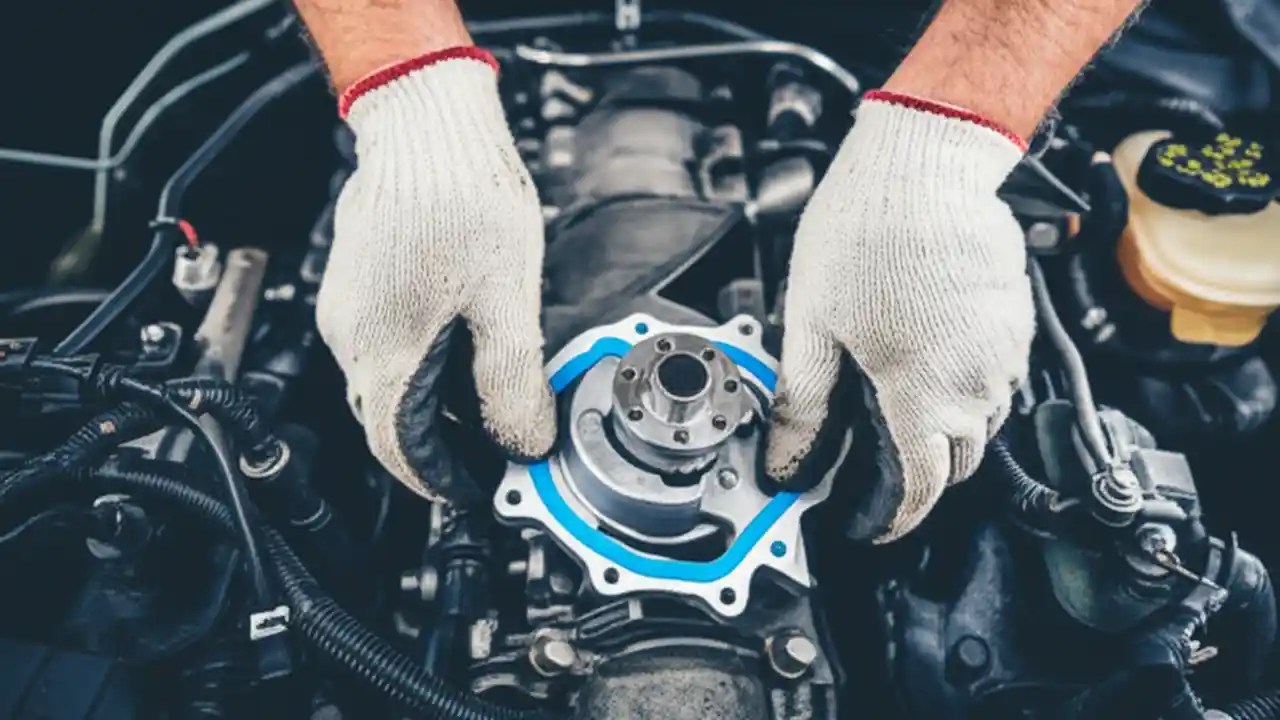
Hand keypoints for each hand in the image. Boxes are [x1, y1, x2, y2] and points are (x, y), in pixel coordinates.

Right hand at [317, 49, 554, 503]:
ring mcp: (347, 308)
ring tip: (487, 396)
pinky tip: (461, 342)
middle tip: (494, 445)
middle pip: (391, 419)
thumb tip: (525, 441)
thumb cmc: (463, 196)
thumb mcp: (508, 301)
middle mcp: (351, 337)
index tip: (474, 489)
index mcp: (386, 353)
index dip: (439, 481)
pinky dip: (420, 362)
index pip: (399, 451)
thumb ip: (513, 383)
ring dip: (434, 401)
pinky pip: (382, 344)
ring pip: (387, 381)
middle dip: (442, 443)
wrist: (426, 122)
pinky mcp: (355, 283)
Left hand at [765, 91, 1034, 542]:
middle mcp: (976, 382)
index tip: (877, 524)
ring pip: (985, 420)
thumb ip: (802, 403)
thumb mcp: (813, 325)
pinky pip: (1000, 377)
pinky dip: (970, 385)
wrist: (924, 164)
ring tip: (904, 401)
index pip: (922, 488)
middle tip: (881, 460)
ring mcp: (1004, 352)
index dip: (897, 518)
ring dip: (950, 427)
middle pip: (960, 460)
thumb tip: (785, 461)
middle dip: (923, 473)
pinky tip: (933, 354)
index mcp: (921, 393)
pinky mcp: (1016, 321)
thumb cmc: (864, 235)